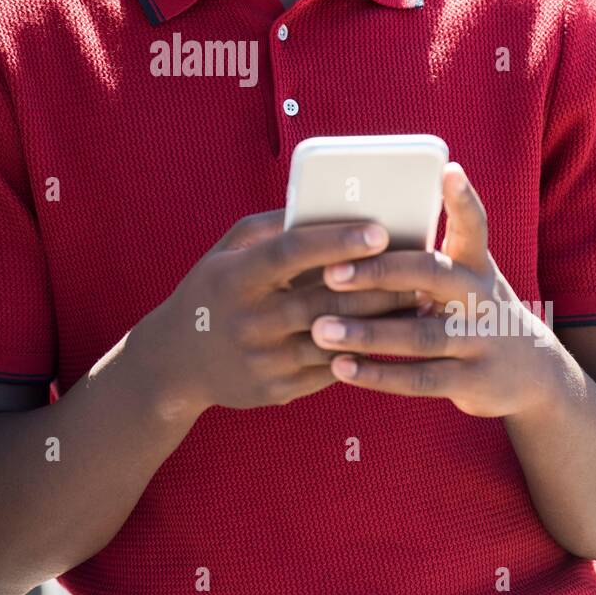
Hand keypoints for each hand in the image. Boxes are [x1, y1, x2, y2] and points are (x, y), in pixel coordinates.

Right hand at [128, 210, 421, 417]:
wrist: (175, 363)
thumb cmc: (212, 290)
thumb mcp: (227, 250)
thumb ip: (273, 228)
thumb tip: (324, 204)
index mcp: (236, 277)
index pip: (291, 254)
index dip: (336, 241)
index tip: (379, 230)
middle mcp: (249, 320)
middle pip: (325, 299)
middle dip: (378, 283)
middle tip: (420, 265)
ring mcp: (263, 360)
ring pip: (336, 339)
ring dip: (382, 321)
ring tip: (418, 300)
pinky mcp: (276, 391)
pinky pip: (331, 370)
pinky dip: (365, 352)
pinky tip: (392, 336)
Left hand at [310, 163, 564, 418]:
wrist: (533, 374)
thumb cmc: (472, 311)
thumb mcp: (464, 279)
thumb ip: (422, 260)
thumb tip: (351, 234)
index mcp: (476, 264)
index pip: (474, 225)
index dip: (463, 198)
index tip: (448, 170)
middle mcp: (482, 297)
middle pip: (432, 275)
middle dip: (380, 272)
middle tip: (331, 272)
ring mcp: (482, 340)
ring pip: (420, 335)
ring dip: (367, 333)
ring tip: (321, 330)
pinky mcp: (474, 381)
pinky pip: (421, 379)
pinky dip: (378, 374)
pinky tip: (341, 367)